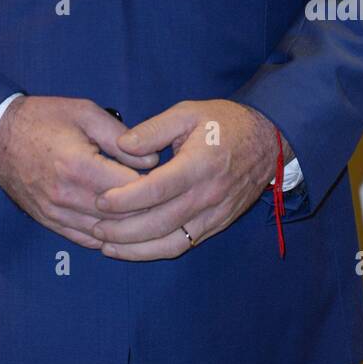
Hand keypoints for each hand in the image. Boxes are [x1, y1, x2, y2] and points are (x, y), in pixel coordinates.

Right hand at [0, 95, 160, 248]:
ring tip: (150, 216)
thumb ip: (120, 136)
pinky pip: (84, 238)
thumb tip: (151, 160)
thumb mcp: (85, 113)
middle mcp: (68, 196)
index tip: (166, 177)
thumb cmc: (43, 118)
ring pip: (105, 233)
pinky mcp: (48, 221)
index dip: (153, 185)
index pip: (129, 188)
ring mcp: (56, 213)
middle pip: (120, 216)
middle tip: (165, 200)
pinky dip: (107, 237)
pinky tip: (123, 229)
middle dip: (146, 211)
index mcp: (79, 166)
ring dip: (129, 228)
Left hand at [90, 100, 286, 259]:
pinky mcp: (216, 225)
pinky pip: (184, 244)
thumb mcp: (187, 112)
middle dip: (123, 229)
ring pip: (170, 242)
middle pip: (159, 222)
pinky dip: (156, 251)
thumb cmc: (224, 123)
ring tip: (106, 243)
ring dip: (136, 248)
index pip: (156, 190)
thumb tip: (122, 145)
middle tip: (94, 225)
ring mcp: (214, 215)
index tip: (100, 200)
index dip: (125, 199)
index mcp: (199, 165)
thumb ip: (153, 129)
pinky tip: (134, 248)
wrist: (268, 142)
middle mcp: (207, 196)